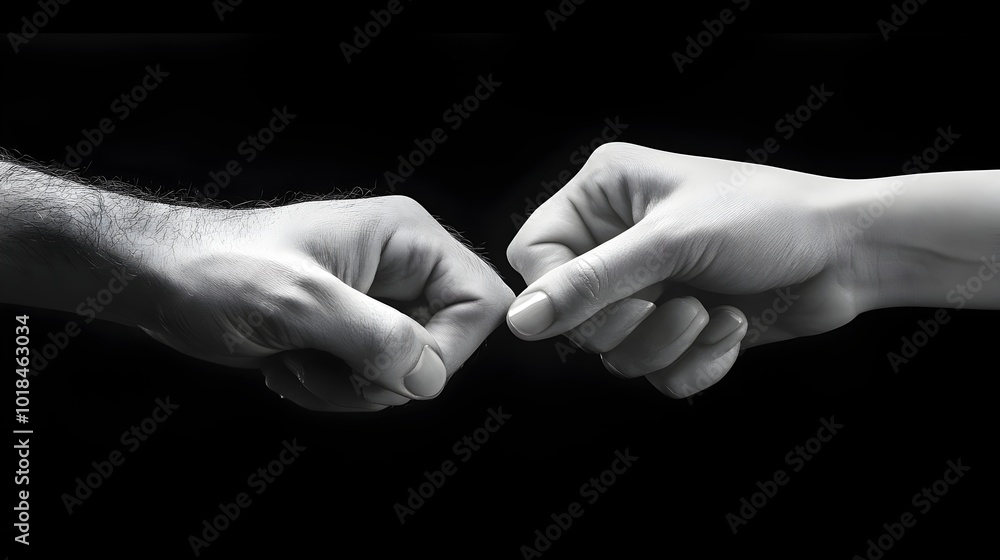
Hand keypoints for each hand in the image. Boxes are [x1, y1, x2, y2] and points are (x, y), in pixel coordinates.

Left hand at [141, 196, 513, 410]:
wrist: (162, 280)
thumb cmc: (219, 269)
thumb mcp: (299, 301)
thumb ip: (374, 337)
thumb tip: (430, 377)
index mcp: (405, 238)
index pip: (479, 301)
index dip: (449, 349)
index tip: (393, 372)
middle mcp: (400, 268)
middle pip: (444, 345)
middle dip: (385, 375)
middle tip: (330, 365)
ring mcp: (376, 303)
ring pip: (406, 374)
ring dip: (350, 388)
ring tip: (297, 360)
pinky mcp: (351, 332)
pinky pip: (373, 383)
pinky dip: (332, 391)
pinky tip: (288, 367)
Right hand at [505, 142, 862, 397]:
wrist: (850, 254)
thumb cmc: (771, 219)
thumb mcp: (672, 242)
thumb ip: (590, 283)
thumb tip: (520, 321)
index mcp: (604, 195)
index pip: (536, 256)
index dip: (558, 293)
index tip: (601, 307)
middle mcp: (617, 239)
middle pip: (571, 314)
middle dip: (628, 322)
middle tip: (674, 301)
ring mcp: (648, 286)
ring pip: (613, 352)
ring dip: (666, 344)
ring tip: (711, 311)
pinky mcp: (678, 327)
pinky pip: (655, 372)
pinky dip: (695, 361)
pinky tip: (731, 326)